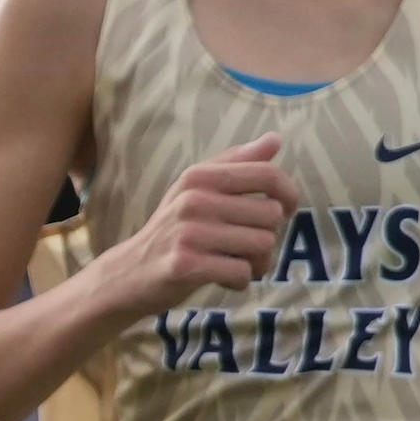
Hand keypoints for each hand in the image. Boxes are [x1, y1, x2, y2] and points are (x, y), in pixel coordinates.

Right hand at [107, 133, 294, 314]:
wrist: (130, 272)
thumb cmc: (174, 228)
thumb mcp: (198, 188)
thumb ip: (237, 163)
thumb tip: (275, 139)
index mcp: (200, 176)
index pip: (266, 175)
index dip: (289, 194)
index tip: (288, 210)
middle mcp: (194, 199)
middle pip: (271, 215)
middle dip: (267, 236)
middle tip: (246, 246)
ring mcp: (188, 232)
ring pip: (262, 246)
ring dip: (257, 262)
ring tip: (235, 263)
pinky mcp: (186, 265)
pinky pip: (242, 272)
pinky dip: (239, 281)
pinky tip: (224, 279)